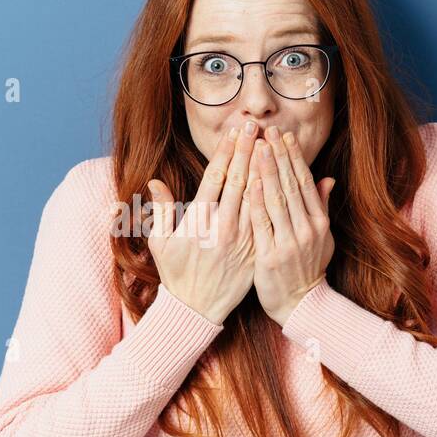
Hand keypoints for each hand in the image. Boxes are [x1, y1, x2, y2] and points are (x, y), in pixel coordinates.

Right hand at [145, 122, 258, 325]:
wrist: (196, 310)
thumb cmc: (175, 273)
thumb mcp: (160, 242)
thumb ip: (160, 210)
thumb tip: (155, 182)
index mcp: (199, 221)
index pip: (216, 177)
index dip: (227, 151)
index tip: (235, 130)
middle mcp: (223, 227)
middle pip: (240, 181)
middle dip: (249, 150)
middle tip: (258, 126)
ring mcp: (242, 240)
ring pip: (258, 197)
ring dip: (266, 169)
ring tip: (273, 145)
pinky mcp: (255, 252)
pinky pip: (267, 219)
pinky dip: (274, 198)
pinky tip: (281, 180)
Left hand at [247, 125, 335, 326]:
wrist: (301, 305)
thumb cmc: (307, 268)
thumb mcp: (322, 238)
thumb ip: (322, 207)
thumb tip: (329, 179)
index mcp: (318, 223)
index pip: (305, 183)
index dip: (294, 158)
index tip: (284, 136)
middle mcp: (306, 229)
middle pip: (291, 186)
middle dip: (279, 156)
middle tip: (268, 131)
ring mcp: (289, 242)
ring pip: (277, 200)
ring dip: (267, 171)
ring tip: (258, 147)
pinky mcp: (270, 256)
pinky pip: (262, 224)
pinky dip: (256, 202)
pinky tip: (250, 182)